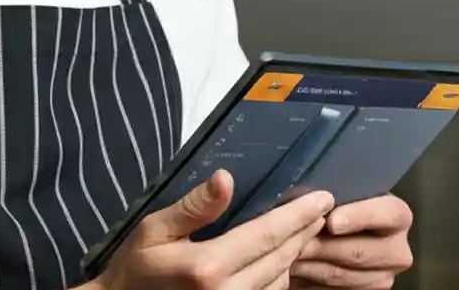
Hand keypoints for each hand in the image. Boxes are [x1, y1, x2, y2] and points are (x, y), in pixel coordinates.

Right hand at [89, 170, 335, 289]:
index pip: (267, 235)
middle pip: (282, 257)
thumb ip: (194, 206)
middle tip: (320, 208)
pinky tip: (280, 256)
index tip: (322, 198)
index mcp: (208, 267)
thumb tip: (226, 179)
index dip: (298, 215)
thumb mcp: (155, 228)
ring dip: (295, 253)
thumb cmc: (136, 265)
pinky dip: (280, 274)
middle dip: (304, 231)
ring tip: (304, 229)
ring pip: (281, 280)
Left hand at [290, 194, 413, 288]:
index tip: (332, 221)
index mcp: (397, 215)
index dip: (360, 217)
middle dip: (322, 245)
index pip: (388, 214)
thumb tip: (313, 200)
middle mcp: (397, 249)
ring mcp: (383, 276)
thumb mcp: (341, 193)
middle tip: (294, 239)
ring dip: (310, 264)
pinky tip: (293, 267)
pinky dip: (310, 278)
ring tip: (286, 251)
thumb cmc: (337, 205)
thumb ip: (334, 197)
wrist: (339, 233)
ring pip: (341, 274)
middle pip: (358, 251)